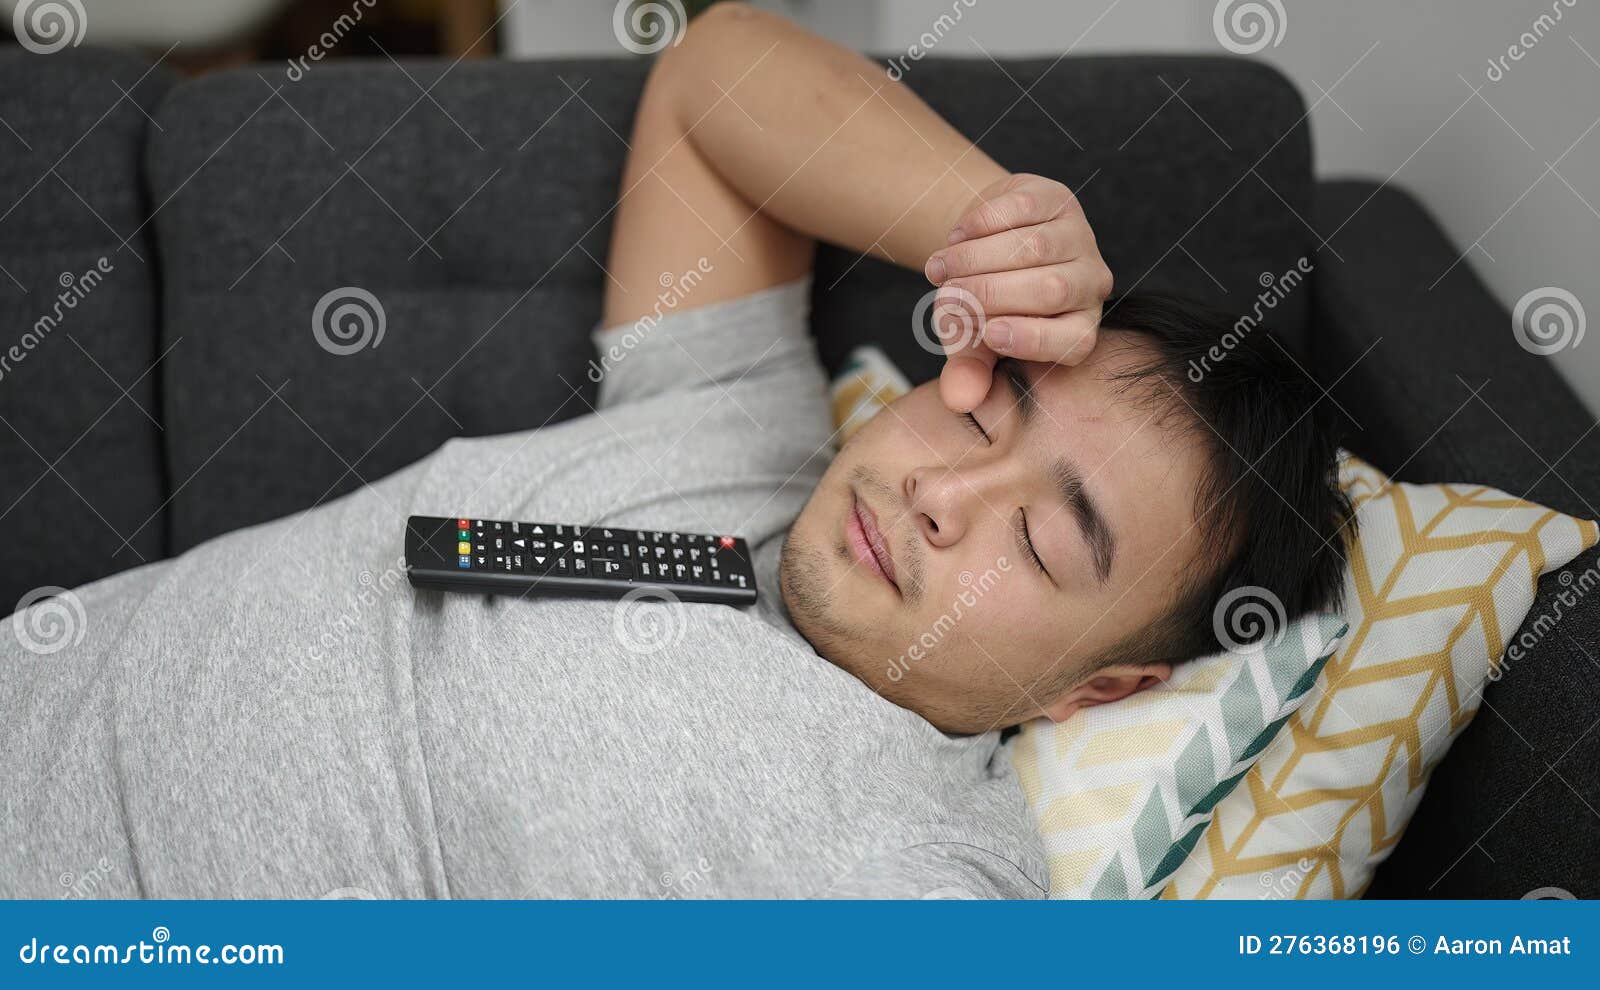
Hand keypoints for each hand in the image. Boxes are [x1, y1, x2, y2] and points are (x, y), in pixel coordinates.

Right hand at [924, 173, 1112, 412]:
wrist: (981, 245)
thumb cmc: (982, 304)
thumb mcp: (971, 341)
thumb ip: (969, 371)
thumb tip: (959, 400)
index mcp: (1078, 330)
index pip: (1072, 341)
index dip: (1032, 339)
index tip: (987, 333)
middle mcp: (1090, 285)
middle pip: (1050, 290)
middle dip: (990, 293)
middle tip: (946, 297)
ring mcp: (1079, 237)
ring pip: (1033, 247)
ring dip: (975, 258)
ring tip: (938, 268)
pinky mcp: (1058, 199)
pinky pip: (1022, 208)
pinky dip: (980, 223)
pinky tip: (956, 236)